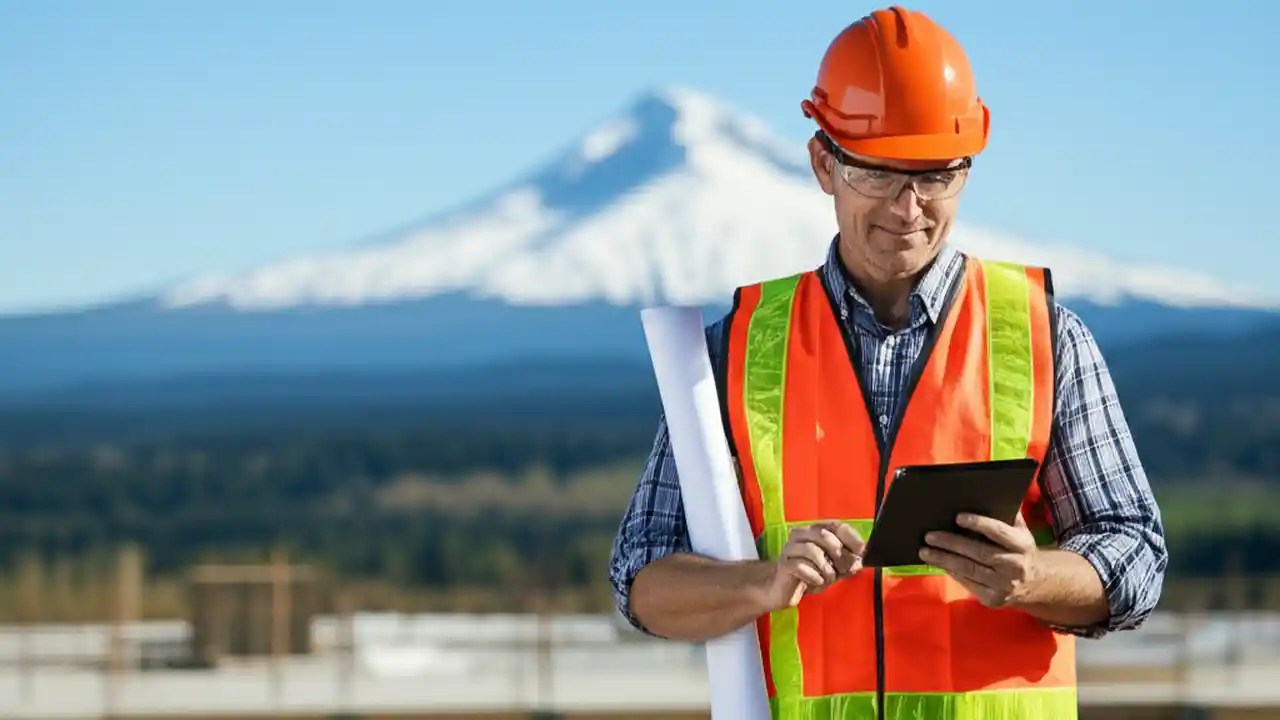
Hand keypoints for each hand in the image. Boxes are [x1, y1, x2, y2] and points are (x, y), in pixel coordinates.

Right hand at [766, 522, 864, 611]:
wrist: (783, 589)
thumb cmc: (810, 574)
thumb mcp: (833, 567)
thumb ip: (847, 562)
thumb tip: (859, 559)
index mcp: (814, 531)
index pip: (835, 525)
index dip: (851, 538)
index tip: (861, 551)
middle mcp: (801, 535)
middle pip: (824, 535)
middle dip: (839, 555)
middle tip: (843, 570)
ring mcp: (790, 549)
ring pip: (812, 551)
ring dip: (826, 569)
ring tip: (828, 578)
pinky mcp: (784, 565)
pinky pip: (801, 567)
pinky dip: (814, 576)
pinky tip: (817, 581)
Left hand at [919, 512, 1041, 608]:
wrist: (1036, 584)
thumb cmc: (1020, 550)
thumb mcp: (1020, 532)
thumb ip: (1006, 515)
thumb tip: (984, 493)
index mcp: (1023, 545)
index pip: (999, 532)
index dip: (978, 523)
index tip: (957, 517)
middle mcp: (1015, 566)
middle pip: (979, 553)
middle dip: (952, 543)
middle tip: (929, 536)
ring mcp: (1004, 585)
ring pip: (969, 570)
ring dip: (944, 560)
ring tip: (925, 551)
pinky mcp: (993, 599)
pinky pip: (967, 583)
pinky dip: (951, 572)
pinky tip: (938, 563)